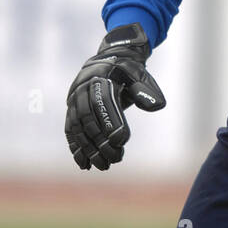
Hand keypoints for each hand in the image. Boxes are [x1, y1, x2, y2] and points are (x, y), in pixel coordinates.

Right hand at [64, 23, 165, 169]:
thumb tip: (157, 105)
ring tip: (103, 166)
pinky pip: (70, 130)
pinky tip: (84, 164)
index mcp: (102, 75)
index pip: (104, 101)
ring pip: (77, 127)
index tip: (122, 141)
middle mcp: (83, 87)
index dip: (111, 121)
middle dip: (100, 140)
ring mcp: (74, 98)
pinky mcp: (70, 109)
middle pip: (88, 117)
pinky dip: (76, 148)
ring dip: (88, 149)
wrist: (108, 61)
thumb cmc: (128, 71)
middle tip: (115, 158)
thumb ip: (147, 90)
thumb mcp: (140, 75)